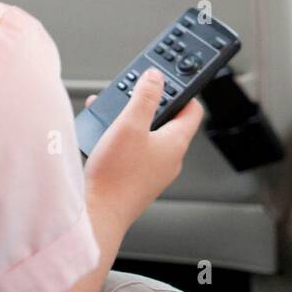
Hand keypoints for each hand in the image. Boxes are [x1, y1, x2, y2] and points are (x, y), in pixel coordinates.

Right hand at [82, 71, 203, 232]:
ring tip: (115, 113)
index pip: (192, 109)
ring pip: (149, 136)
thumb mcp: (130, 124)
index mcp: (176, 143)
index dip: (184, 90)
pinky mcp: (138, 181)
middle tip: (136, 92)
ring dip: (133, 120)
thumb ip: (145, 96)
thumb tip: (156, 77)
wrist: (98, 215)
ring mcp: (154, 172)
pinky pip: (136, 151)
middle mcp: (170, 159)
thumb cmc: (116, 176)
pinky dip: (124, 138)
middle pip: (168, 121)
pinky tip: (105, 135)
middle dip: (151, 104)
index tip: (171, 79)